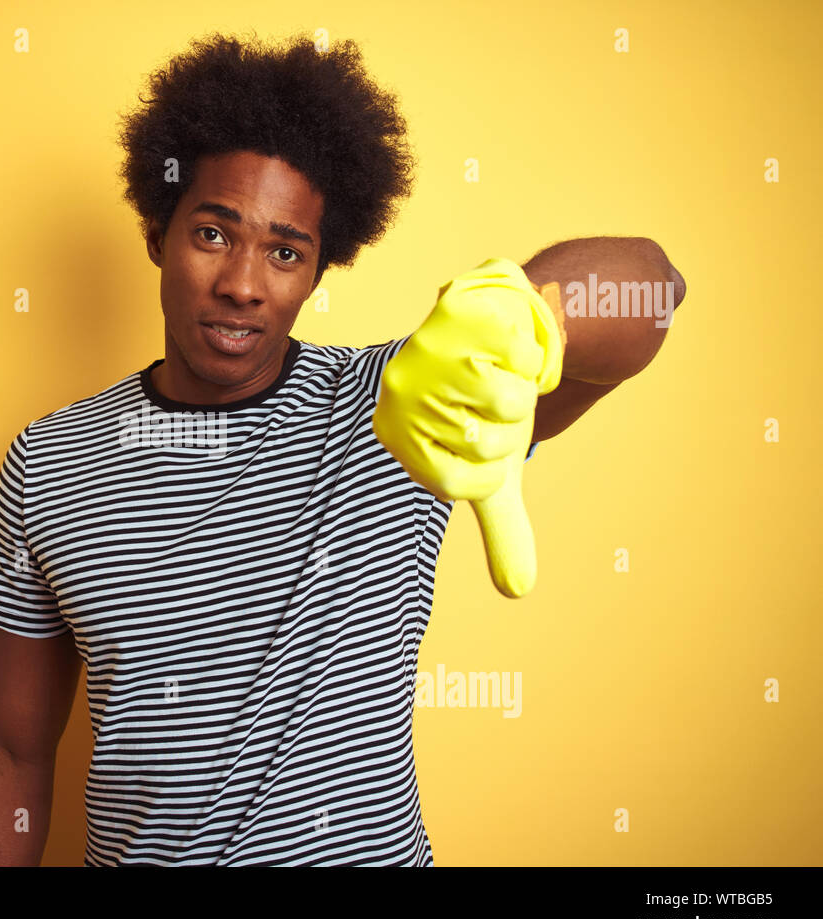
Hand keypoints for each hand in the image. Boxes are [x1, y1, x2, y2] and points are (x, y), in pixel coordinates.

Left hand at [371, 257, 565, 595]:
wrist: (502, 330)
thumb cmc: (489, 410)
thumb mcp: (496, 470)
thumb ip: (502, 530)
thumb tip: (518, 591)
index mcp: (400, 437)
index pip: (462, 483)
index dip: (491, 468)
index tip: (489, 447)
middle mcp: (400, 396)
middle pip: (490, 442)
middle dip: (512, 427)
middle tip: (496, 404)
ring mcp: (423, 350)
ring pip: (509, 399)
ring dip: (525, 389)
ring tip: (502, 373)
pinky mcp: (455, 312)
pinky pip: (520, 353)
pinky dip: (532, 354)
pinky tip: (509, 344)